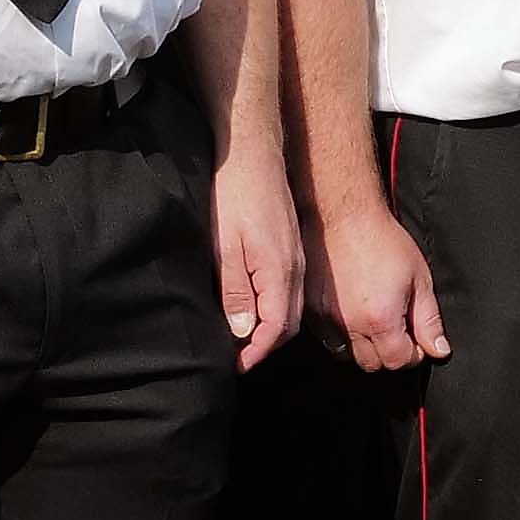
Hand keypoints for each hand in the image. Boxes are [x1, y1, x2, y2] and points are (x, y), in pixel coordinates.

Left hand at [209, 150, 304, 366]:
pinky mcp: (288, 248)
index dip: (254, 352)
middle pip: (286, 325)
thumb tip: (243, 332)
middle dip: (262, 346)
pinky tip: (251, 305)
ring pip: (287, 308)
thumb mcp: (225, 249)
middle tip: (235, 357)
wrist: (251, 154)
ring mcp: (294, 259)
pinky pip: (286, 290)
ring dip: (266, 328)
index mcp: (279, 274)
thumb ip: (235, 293)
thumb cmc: (234, 197)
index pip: (275, 330)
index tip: (234, 365)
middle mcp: (294, 271)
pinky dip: (270, 308)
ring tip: (240, 337)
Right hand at [328, 198, 449, 373]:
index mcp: (380, 320)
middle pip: (371, 364)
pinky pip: (325, 338)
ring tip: (373, 322)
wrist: (342, 215)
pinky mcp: (309, 310)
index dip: (414, 353)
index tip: (416, 340)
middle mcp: (349, 326)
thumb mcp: (419, 279)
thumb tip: (439, 351)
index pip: (399, 362)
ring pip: (346, 355)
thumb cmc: (383, 241)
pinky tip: (351, 314)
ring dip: (363, 347)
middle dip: (389, 353)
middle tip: (397, 330)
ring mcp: (325, 319)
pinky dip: (340, 335)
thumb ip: (429, 321)